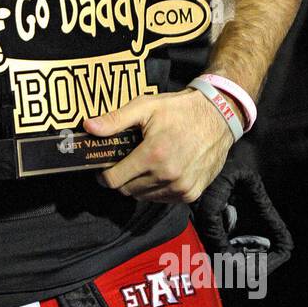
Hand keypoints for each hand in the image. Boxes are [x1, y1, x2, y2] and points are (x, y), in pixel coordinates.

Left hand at [85, 87, 233, 202]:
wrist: (219, 116)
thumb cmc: (180, 110)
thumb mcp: (145, 107)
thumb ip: (115, 120)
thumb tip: (88, 127)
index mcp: (152, 155)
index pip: (114, 180)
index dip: (105, 175)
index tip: (104, 168)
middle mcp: (167, 176)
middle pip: (127, 190)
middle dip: (122, 178)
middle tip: (127, 162)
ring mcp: (181, 187)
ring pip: (144, 197)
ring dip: (139, 185)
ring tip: (146, 164)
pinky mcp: (191, 193)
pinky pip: (163, 199)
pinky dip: (157, 189)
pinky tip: (161, 171)